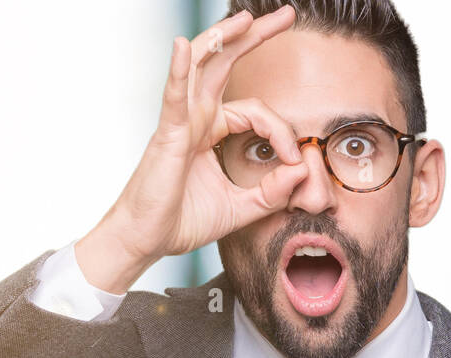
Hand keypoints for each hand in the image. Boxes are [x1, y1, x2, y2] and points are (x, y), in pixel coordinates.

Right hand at [76, 5, 307, 293]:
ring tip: (248, 17)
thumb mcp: (242, 208)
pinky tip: (184, 45)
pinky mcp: (167, 135)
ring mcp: (181, 123)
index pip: (257, 113)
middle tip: (287, 15)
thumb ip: (273, 193)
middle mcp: (196, 119)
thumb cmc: (183, 221)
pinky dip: (180, 70)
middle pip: (227, 65)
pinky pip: (174, 97)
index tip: (295, 161)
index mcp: (211, 132)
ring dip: (225, 39)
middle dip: (256, 38)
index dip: (282, 133)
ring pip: (203, 68)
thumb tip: (303, 171)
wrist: (147, 241)